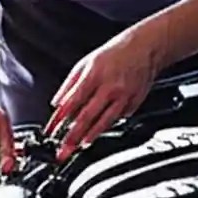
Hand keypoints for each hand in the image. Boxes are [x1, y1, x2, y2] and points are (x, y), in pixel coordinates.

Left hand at [46, 28, 164, 160]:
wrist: (145, 48)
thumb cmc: (114, 54)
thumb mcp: (86, 63)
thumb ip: (69, 84)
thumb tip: (57, 102)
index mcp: (94, 76)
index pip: (72, 102)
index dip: (60, 119)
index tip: (51, 130)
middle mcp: (109, 88)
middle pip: (87, 117)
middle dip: (72, 136)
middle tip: (63, 150)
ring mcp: (124, 97)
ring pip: (104, 122)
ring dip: (90, 136)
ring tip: (80, 145)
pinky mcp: (134, 103)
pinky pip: (118, 118)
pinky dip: (107, 124)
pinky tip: (99, 129)